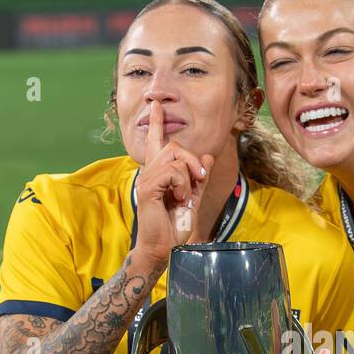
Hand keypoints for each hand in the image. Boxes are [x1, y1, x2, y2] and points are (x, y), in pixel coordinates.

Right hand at [133, 100, 214, 263]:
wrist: (164, 247)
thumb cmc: (174, 226)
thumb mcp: (193, 199)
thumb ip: (199, 179)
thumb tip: (207, 158)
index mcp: (159, 173)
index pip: (156, 142)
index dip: (157, 123)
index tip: (156, 105)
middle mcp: (149, 172)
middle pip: (173, 146)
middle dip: (192, 159)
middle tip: (200, 179)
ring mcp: (146, 179)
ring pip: (174, 157)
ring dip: (188, 176)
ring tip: (185, 196)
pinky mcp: (147, 188)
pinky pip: (172, 172)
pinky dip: (182, 185)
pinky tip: (179, 199)